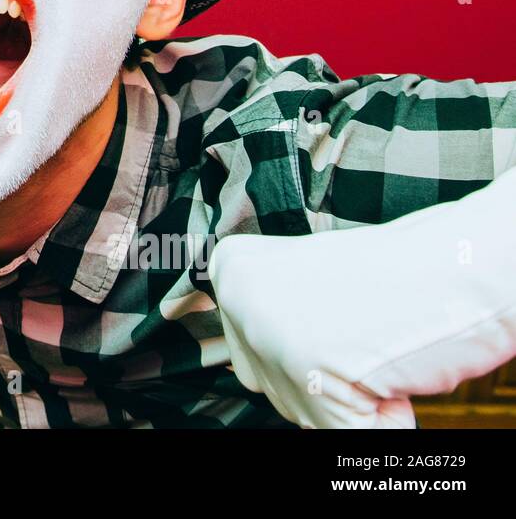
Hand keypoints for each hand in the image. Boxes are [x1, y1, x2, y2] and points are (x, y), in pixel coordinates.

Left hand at [209, 171, 515, 427]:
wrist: (462, 263)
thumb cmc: (397, 273)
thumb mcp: (306, 283)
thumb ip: (269, 320)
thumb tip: (250, 372)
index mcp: (234, 269)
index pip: (247, 345)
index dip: (302, 346)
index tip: (334, 319)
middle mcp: (240, 299)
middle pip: (270, 382)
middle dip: (322, 373)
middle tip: (364, 333)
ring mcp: (270, 339)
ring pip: (302, 409)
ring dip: (350, 393)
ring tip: (380, 345)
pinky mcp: (312, 381)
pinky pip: (340, 433)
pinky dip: (380, 420)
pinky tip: (393, 376)